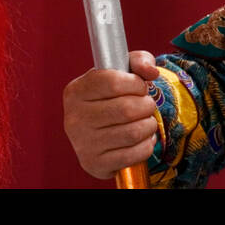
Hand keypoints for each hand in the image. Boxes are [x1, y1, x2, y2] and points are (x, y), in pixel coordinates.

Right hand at [63, 51, 159, 179]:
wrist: (100, 133)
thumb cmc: (113, 97)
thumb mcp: (122, 72)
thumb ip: (139, 60)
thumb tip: (151, 71)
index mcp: (76, 91)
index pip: (112, 81)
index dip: (135, 83)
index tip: (139, 86)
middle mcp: (73, 119)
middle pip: (126, 109)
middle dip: (146, 105)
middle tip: (145, 105)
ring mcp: (83, 144)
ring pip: (133, 132)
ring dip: (149, 125)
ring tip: (145, 121)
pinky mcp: (95, 164)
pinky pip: (135, 153)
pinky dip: (147, 144)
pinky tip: (141, 139)